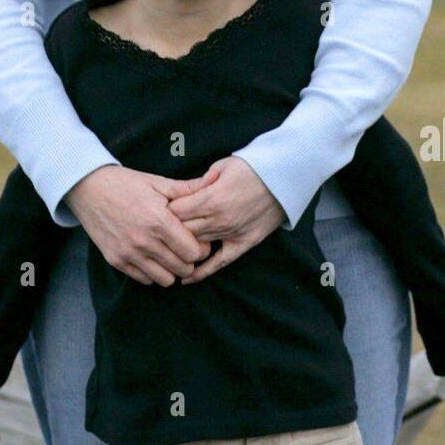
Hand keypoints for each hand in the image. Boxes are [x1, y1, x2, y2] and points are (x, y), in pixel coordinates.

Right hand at [64, 164, 213, 285]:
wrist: (89, 188)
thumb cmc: (126, 183)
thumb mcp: (158, 183)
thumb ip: (187, 189)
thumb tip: (214, 181)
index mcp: (159, 221)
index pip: (193, 252)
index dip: (201, 248)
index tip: (197, 240)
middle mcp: (144, 241)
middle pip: (183, 268)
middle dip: (189, 260)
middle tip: (185, 248)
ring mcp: (128, 253)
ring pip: (165, 279)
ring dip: (172, 269)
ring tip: (169, 253)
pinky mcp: (116, 261)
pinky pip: (144, 279)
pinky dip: (152, 272)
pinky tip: (152, 256)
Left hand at [165, 156, 285, 282]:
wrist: (285, 177)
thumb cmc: (253, 167)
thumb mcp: (222, 166)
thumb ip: (201, 181)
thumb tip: (185, 191)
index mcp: (210, 199)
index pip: (175, 212)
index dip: (165, 210)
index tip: (160, 208)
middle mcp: (219, 220)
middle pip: (182, 231)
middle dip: (170, 229)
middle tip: (162, 227)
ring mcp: (232, 233)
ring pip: (198, 246)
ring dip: (183, 246)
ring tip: (168, 248)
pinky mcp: (245, 243)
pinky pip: (220, 262)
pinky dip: (203, 272)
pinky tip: (187, 278)